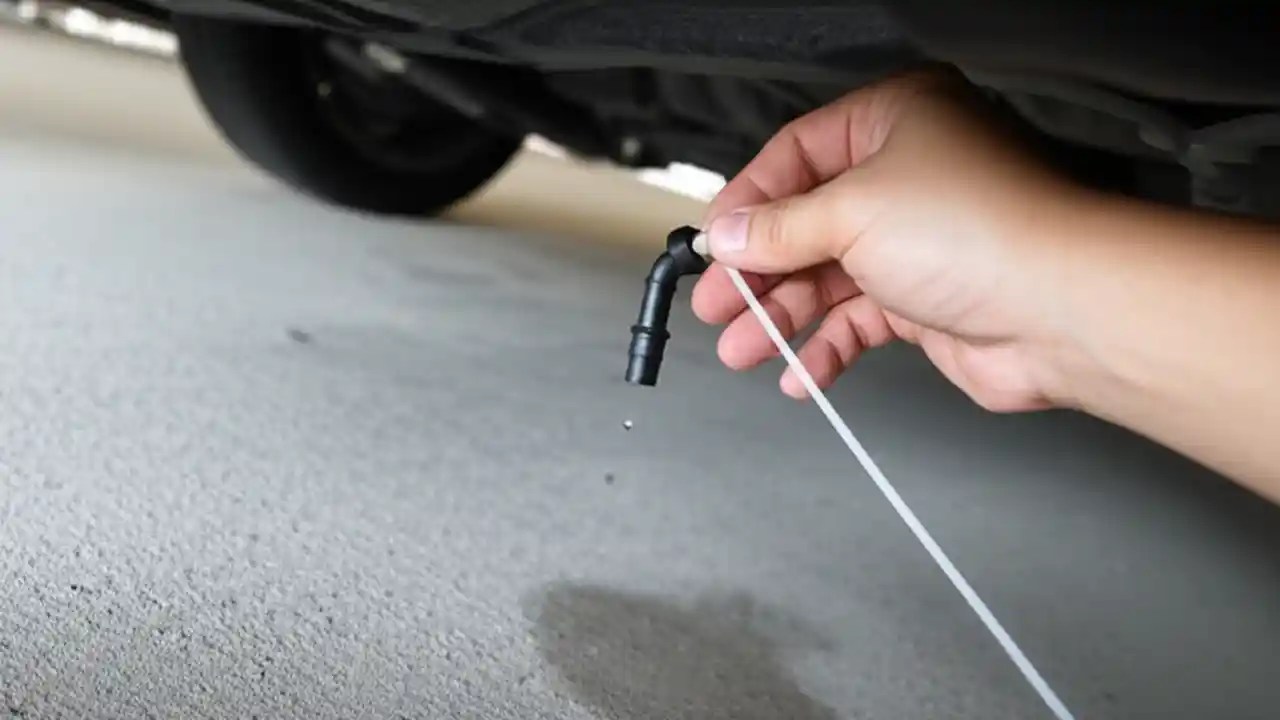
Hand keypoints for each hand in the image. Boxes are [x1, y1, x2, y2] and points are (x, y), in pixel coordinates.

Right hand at [692, 71, 1085, 410]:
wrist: (1065, 310)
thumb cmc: (983, 232)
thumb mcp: (851, 212)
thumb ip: (779, 228)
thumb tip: (729, 235)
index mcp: (894, 122)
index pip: (796, 155)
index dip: (748, 203)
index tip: (713, 244)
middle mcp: (907, 176)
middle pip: (806, 224)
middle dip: (758, 272)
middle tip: (718, 306)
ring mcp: (918, 240)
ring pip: (828, 279)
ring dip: (782, 318)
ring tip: (743, 350)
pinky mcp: (928, 301)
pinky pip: (859, 322)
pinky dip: (827, 348)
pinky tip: (799, 373)